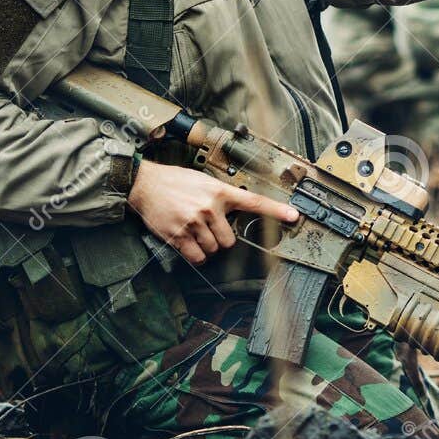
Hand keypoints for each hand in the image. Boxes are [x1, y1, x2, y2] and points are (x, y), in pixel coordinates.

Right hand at [127, 160, 297, 265]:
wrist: (146, 184)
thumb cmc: (176, 182)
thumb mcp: (204, 181)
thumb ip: (222, 196)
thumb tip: (237, 210)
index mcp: (219, 191)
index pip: (254, 201)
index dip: (275, 211)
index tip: (293, 216)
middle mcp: (209, 207)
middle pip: (230, 240)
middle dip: (221, 239)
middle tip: (208, 229)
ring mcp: (194, 222)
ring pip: (214, 250)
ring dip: (207, 247)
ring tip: (194, 231)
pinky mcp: (179, 236)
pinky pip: (198, 257)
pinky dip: (196, 256)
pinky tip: (189, 244)